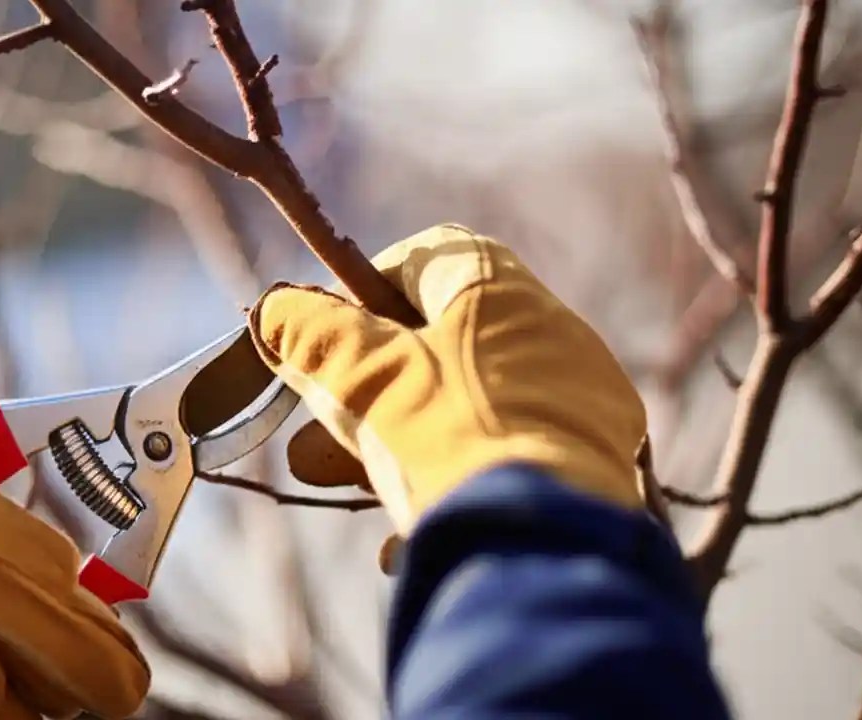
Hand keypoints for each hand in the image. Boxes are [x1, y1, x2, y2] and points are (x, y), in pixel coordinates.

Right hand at [249, 224, 647, 537]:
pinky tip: (399, 542)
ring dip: (388, 444)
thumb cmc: (448, 442)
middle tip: (308, 434)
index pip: (423, 258)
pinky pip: (497, 466)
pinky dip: (443, 488)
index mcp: (502, 293)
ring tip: (329, 482)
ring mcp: (575, 410)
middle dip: (359, 391)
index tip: (320, 338)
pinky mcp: (585, 474)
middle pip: (435, 346)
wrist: (548, 550)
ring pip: (461, 413)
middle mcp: (551, 338)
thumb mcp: (363, 380)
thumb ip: (312, 335)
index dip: (359, 291)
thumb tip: (276, 309)